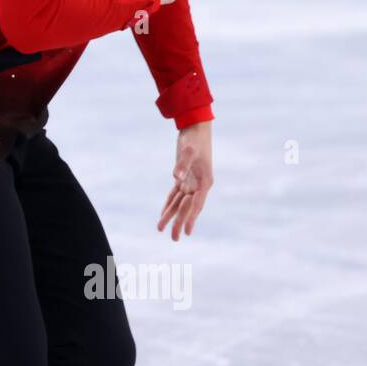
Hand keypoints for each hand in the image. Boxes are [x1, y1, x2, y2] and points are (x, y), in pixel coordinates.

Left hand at [157, 121, 212, 239]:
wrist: (195, 127)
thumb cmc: (194, 139)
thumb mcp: (188, 150)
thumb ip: (182, 164)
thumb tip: (175, 178)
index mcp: (204, 182)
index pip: (196, 205)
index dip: (190, 219)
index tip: (186, 232)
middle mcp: (199, 185)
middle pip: (188, 208)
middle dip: (179, 222)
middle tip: (173, 238)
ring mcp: (192, 182)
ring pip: (180, 203)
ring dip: (171, 215)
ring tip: (161, 229)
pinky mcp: (185, 177)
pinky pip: (176, 194)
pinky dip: (169, 203)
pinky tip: (164, 213)